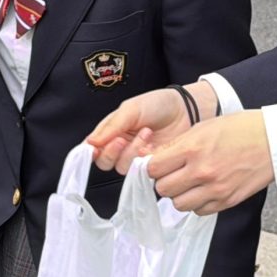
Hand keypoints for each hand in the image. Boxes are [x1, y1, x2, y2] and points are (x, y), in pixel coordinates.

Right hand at [86, 82, 207, 172]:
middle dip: (112, 152)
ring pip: (122, 167)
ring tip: (146, 132)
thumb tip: (90, 143)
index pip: (92, 147)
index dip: (90, 151)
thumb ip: (111, 126)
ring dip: (132, 151)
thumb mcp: (131, 109)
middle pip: (104, 162)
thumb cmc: (158, 104)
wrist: (186, 109)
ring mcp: (135, 157)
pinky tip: (152, 144)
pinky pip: (140, 171)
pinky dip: (145, 159)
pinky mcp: (151, 166)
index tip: (94, 148)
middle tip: (122, 139)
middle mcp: (120, 147)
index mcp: (110, 131)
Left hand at [148, 111, 274, 215]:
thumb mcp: (204, 127)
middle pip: (163, 189)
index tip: (158, 165)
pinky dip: (197, 203)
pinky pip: (199, 211)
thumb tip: (152, 158)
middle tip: (173, 174)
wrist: (274, 142)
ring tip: (189, 183)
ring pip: (178, 204)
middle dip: (164, 181)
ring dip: (180, 195)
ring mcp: (215, 189)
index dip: (153, 167)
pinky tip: (204, 190)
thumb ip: (177, 145)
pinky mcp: (226, 201)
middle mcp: (201, 171)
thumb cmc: (240, 129)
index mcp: (192, 148)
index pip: (154, 169)